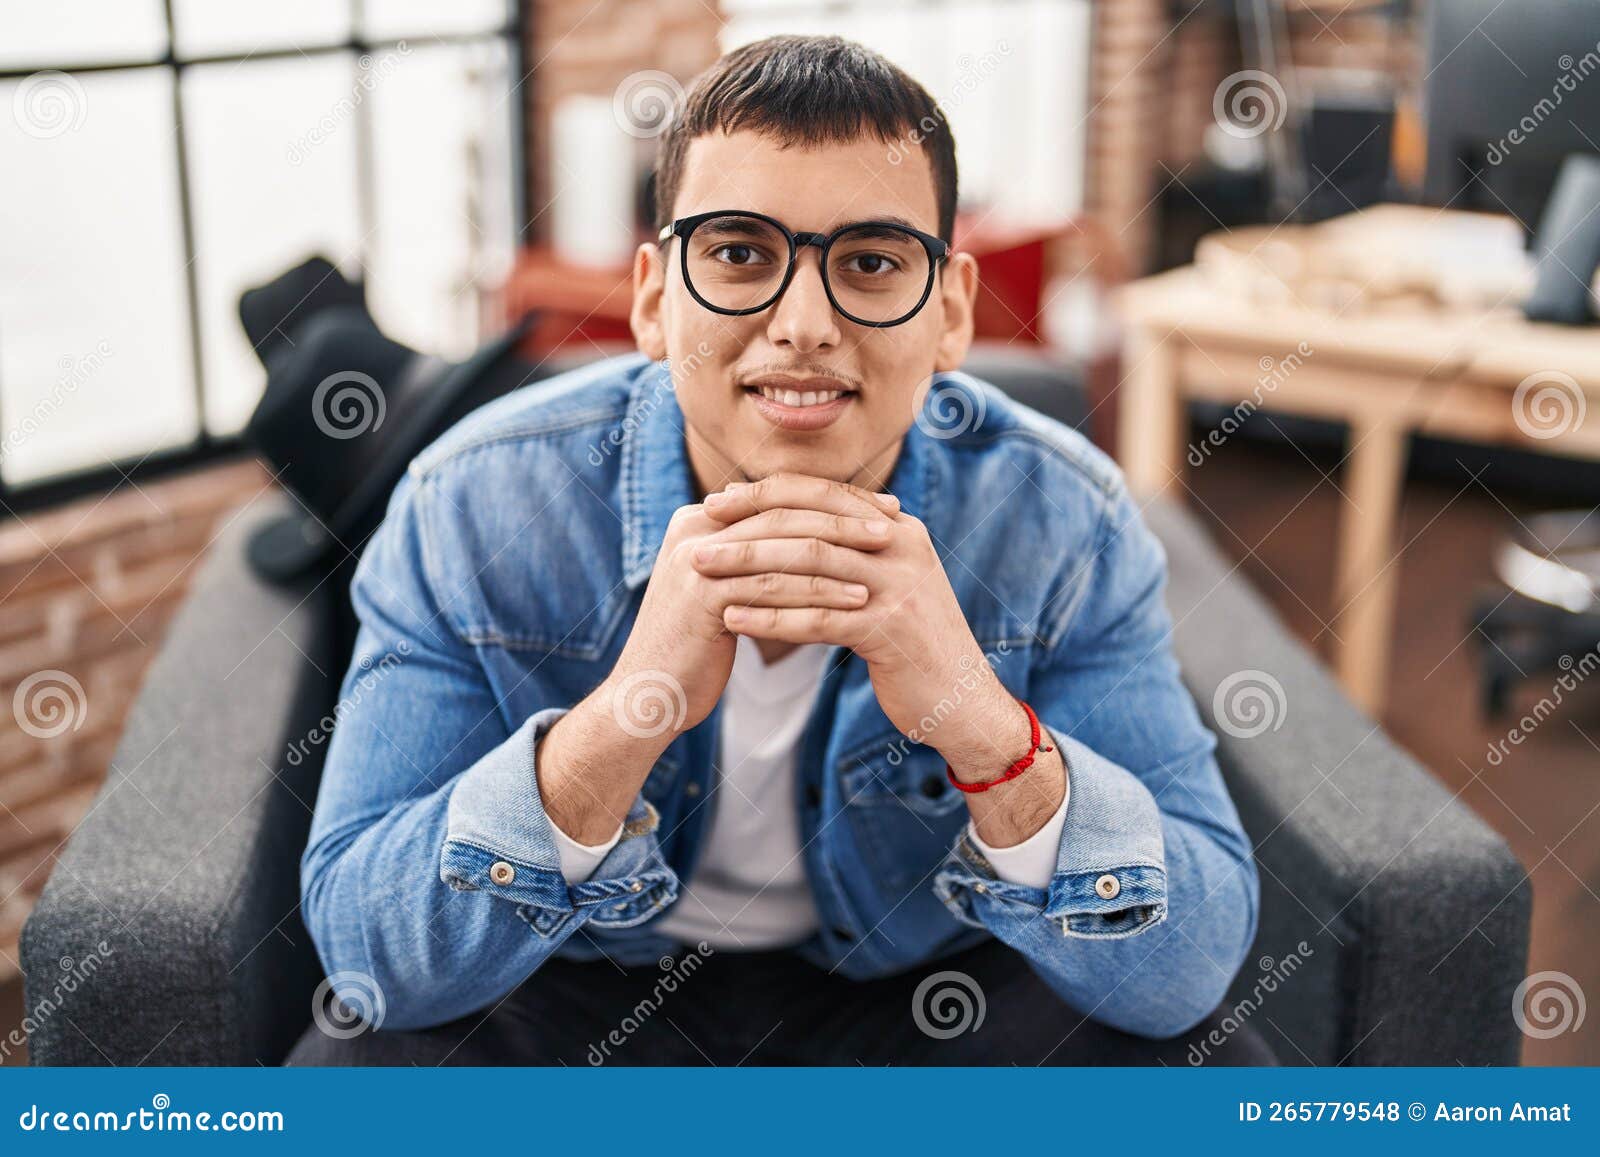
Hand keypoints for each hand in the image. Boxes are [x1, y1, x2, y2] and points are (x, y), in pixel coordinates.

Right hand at [538, 490, 896, 844]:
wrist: (651, 695)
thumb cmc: (698, 646)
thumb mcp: (727, 589)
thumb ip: (756, 555)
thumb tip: (813, 532)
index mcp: (700, 518)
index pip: (778, 492)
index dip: (833, 497)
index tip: (880, 508)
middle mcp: (694, 528)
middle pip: (784, 509)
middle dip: (843, 516)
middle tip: (892, 525)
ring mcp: (694, 559)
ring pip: (784, 544)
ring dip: (840, 552)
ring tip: (884, 559)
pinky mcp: (702, 595)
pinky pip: (775, 586)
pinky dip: (821, 590)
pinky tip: (858, 599)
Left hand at [695, 472, 1021, 769]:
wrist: (963, 698)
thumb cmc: (912, 642)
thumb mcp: (889, 583)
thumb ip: (852, 551)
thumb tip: (792, 527)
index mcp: (897, 526)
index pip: (821, 493)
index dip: (766, 494)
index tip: (717, 502)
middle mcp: (900, 545)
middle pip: (810, 523)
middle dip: (747, 528)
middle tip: (698, 536)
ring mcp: (899, 586)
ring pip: (809, 565)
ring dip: (749, 568)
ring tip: (703, 574)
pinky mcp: (890, 629)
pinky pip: (817, 618)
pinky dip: (770, 616)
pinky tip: (732, 619)